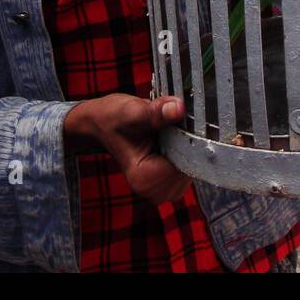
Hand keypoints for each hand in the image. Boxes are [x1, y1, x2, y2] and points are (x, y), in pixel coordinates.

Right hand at [64, 93, 188, 203]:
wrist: (104, 124)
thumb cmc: (114, 118)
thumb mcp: (132, 112)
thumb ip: (155, 113)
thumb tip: (178, 108)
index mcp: (144, 180)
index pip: (185, 164)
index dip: (187, 140)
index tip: (179, 121)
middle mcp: (155, 191)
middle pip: (192, 166)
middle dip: (187, 141)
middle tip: (170, 123)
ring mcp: (165, 190)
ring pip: (195, 164)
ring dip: (187, 143)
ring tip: (167, 131)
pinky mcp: (172, 183)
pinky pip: (192, 164)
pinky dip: (186, 148)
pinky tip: (170, 138)